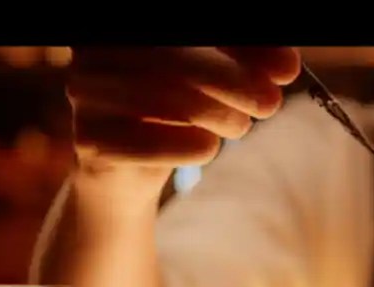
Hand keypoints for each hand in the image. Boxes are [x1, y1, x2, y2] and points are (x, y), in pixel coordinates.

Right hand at [67, 47, 300, 173]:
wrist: (126, 168)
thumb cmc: (175, 110)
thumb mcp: (216, 79)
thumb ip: (249, 65)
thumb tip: (286, 67)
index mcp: (124, 30)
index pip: (187, 33)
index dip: (240, 49)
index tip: (286, 69)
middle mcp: (96, 51)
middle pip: (174, 60)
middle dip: (235, 82)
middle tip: (270, 104)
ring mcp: (86, 92)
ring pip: (165, 99)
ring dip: (219, 116)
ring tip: (240, 128)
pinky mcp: (89, 139)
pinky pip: (148, 142)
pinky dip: (190, 146)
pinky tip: (208, 147)